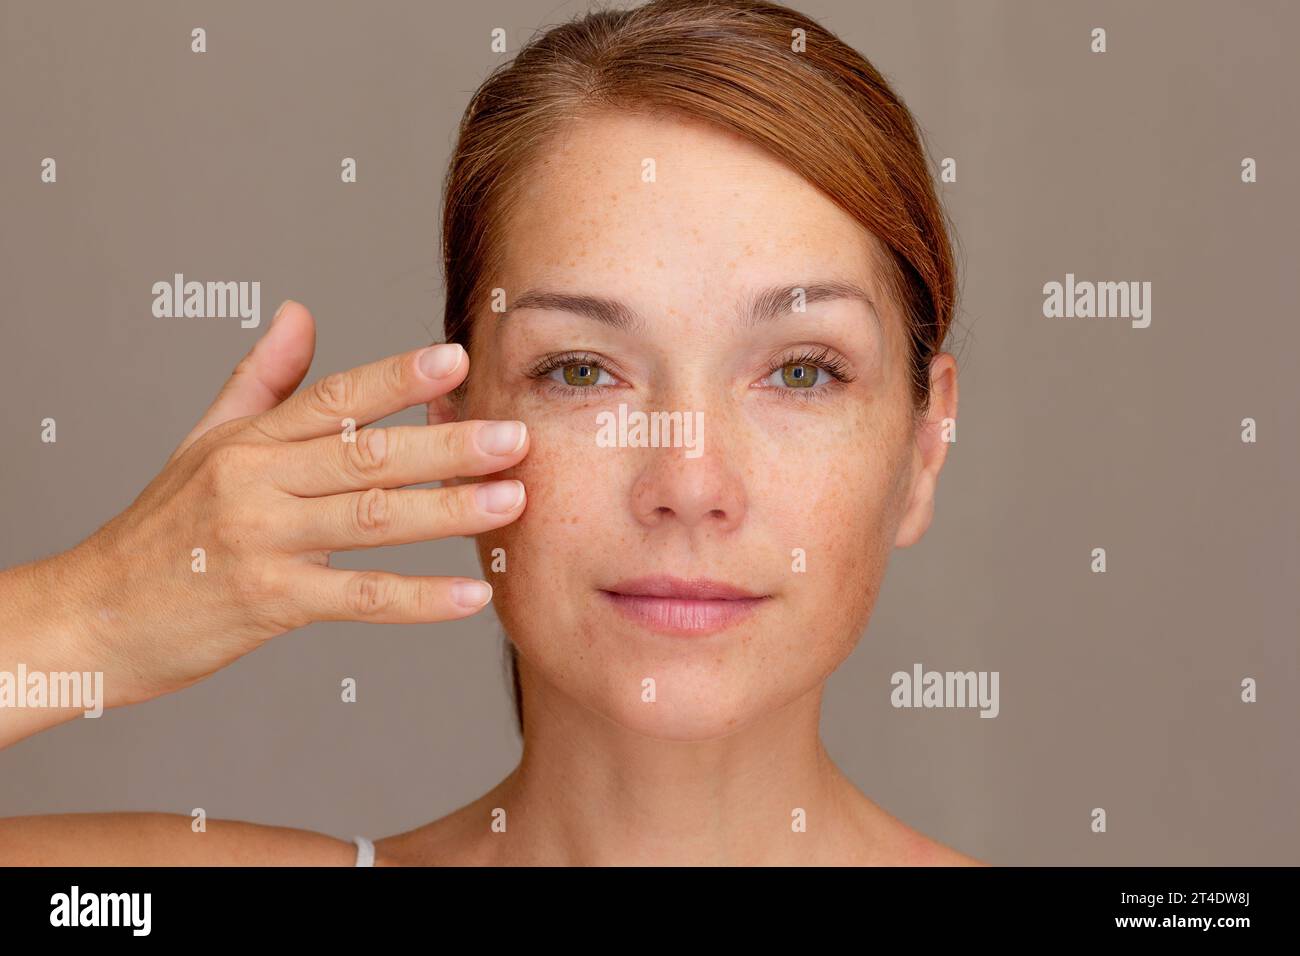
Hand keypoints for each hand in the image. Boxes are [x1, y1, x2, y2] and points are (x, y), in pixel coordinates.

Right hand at [57, 301, 525, 708]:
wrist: (92, 617)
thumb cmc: (160, 530)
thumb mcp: (203, 443)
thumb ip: (262, 379)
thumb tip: (301, 311)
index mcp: (250, 441)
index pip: (334, 397)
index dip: (397, 377)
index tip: (456, 361)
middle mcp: (256, 482)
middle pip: (366, 455)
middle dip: (447, 444)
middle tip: (515, 437)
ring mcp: (262, 542)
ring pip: (371, 519)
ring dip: (447, 510)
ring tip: (511, 500)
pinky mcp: (268, 603)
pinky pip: (359, 598)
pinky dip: (419, 599)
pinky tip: (471, 594)